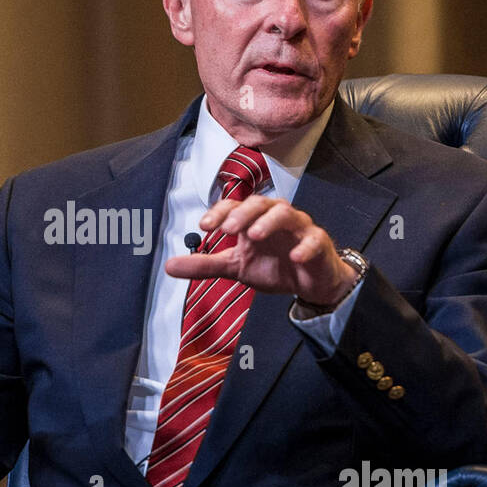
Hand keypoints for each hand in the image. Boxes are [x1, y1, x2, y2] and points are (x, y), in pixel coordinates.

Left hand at [164, 194, 357, 305]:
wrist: (308, 283)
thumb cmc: (274, 267)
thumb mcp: (235, 267)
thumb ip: (204, 265)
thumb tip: (168, 266)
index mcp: (252, 220)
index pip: (234, 206)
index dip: (220, 212)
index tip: (204, 225)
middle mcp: (274, 218)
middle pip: (260, 203)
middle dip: (243, 213)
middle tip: (228, 229)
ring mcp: (298, 228)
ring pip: (286, 214)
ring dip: (269, 222)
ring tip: (255, 235)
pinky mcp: (318, 243)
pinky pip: (313, 239)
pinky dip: (304, 246)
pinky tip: (295, 256)